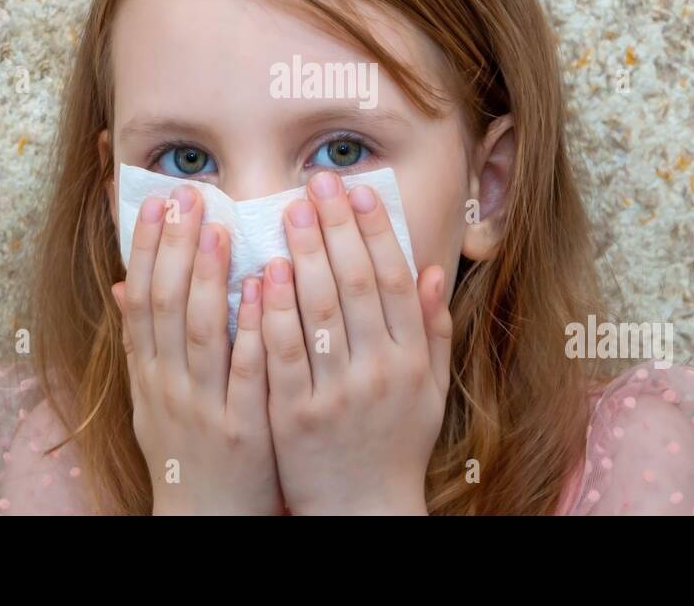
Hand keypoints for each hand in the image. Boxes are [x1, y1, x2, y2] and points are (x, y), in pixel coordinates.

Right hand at [112, 184, 283, 514]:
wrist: (206, 520)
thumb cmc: (186, 449)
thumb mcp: (152, 398)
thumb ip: (142, 342)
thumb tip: (122, 284)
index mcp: (149, 374)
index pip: (142, 299)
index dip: (148, 249)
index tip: (156, 203)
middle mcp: (168, 386)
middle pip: (168, 306)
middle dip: (176, 248)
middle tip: (188, 196)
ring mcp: (204, 406)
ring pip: (202, 333)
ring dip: (209, 278)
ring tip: (219, 229)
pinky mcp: (242, 428)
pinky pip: (245, 372)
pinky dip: (250, 329)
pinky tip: (262, 290)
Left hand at [261, 170, 452, 514]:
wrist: (362, 511)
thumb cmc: (395, 444)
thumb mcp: (429, 390)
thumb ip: (431, 330)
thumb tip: (432, 270)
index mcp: (411, 360)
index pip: (395, 280)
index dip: (377, 230)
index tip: (359, 190)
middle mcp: (379, 372)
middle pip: (358, 284)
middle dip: (337, 228)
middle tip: (316, 182)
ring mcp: (336, 393)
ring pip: (319, 311)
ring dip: (303, 255)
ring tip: (287, 210)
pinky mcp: (295, 415)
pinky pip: (282, 353)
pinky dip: (272, 310)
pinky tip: (262, 272)